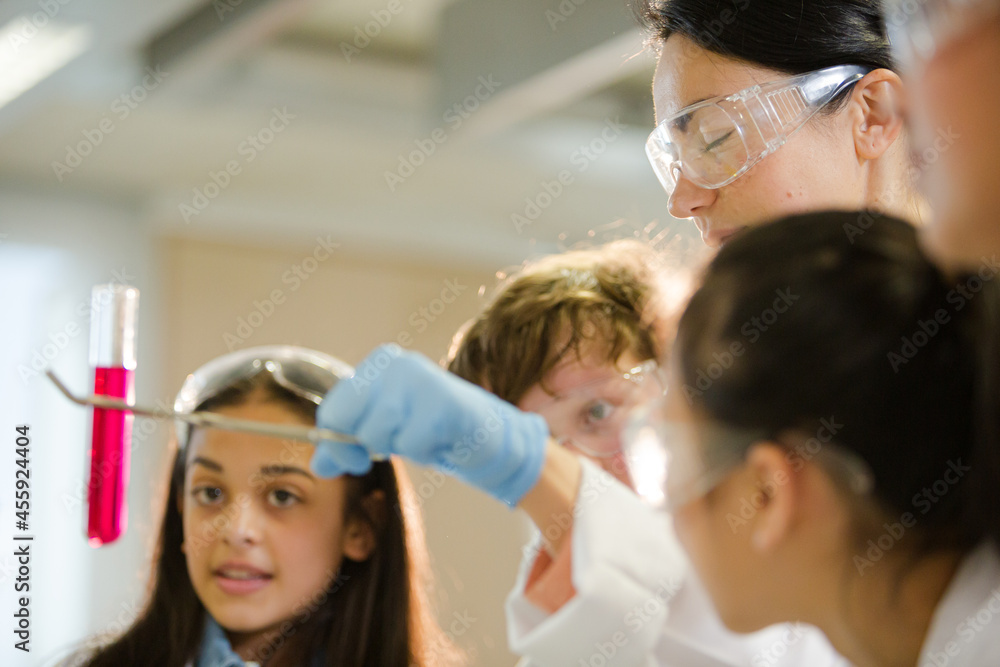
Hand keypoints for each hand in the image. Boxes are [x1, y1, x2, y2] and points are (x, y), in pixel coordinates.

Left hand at [311, 344, 549, 506]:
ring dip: (400, 447)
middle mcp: (396, 364)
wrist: (490, 437)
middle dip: (363, 444)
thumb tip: (317, 465)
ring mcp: (420, 379)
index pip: (332, 408)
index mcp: (378, 365)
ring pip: (377, 431)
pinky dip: (424, 452)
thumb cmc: (434, 431)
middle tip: (386, 450)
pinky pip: (411, 443)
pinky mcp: (443, 401)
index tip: (353, 460)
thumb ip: (349, 445)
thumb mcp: (386, 435)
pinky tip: (441, 439)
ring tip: (423, 437)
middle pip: (346, 418)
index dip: (335, 443)